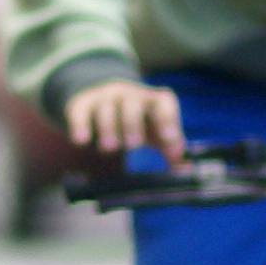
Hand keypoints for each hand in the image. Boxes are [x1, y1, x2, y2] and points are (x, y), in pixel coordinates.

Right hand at [64, 78, 184, 164]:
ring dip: (108, 127)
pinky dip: (80, 125)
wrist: (100, 98)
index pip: (164, 102)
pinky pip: (79, 111)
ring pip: (106, 108)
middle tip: (133, 145)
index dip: (168, 120)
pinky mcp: (81, 104)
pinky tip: (81, 140)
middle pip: (133, 104)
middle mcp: (129, 95)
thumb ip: (170, 147)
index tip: (168, 140)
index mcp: (152, 101)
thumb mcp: (155, 131)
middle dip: (133, 124)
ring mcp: (104, 97)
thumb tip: (186, 168)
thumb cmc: (137, 121)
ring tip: (109, 148)